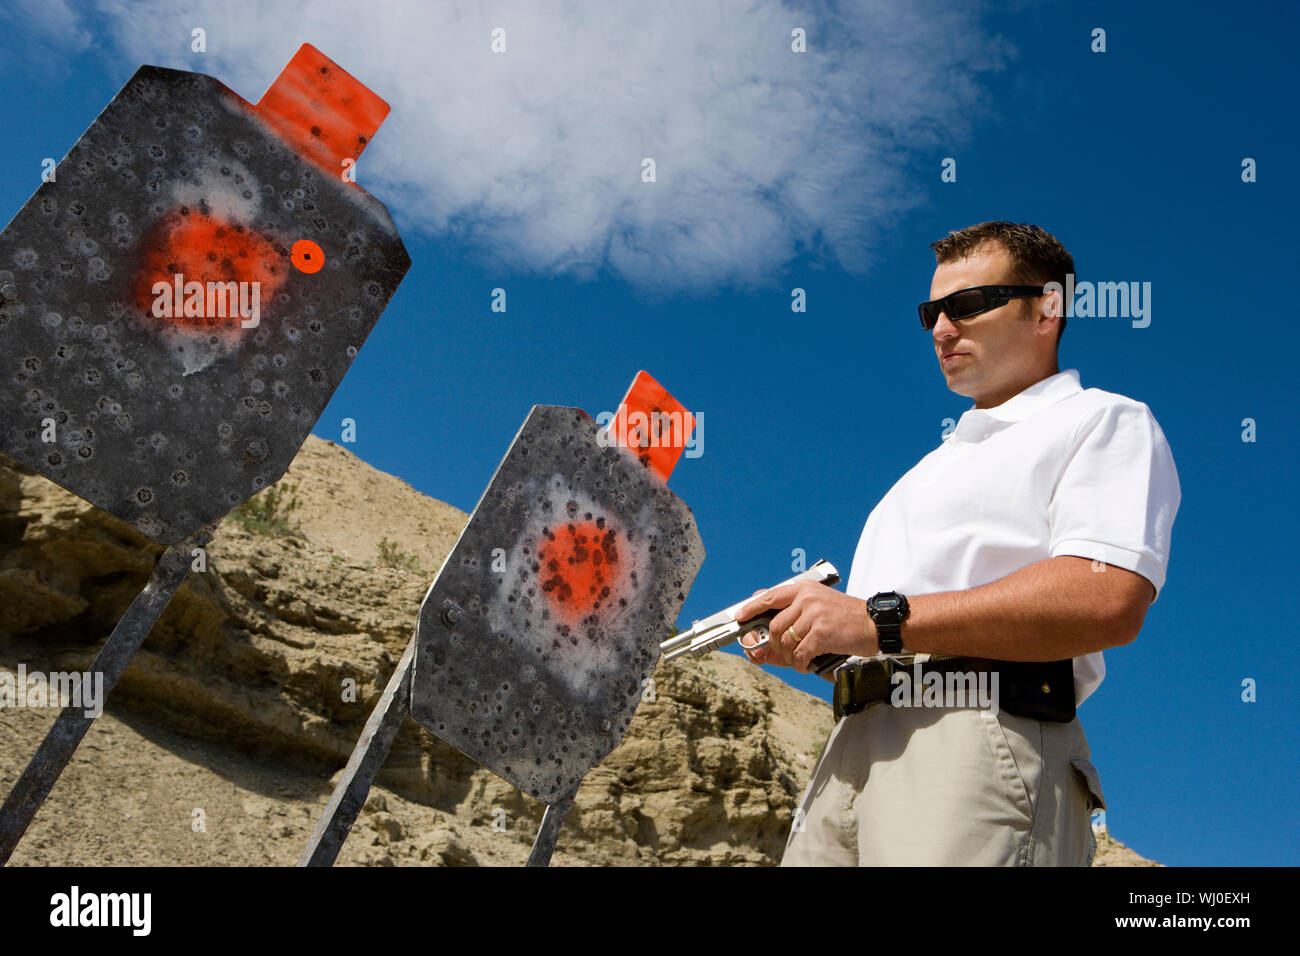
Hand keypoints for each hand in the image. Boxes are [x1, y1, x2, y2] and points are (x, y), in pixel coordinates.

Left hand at [735, 581, 877, 672]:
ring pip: (785, 642)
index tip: (741, 617)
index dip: (752, 607)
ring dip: (790, 657)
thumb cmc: (848, 618)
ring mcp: (814, 615)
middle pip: (775, 626)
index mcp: (804, 589)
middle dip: (776, 645)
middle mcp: (807, 598)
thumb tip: (766, 629)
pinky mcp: (821, 633)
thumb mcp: (821, 603)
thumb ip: (795, 612)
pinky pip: (799, 654)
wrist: (876, 624)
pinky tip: (808, 663)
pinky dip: (801, 664)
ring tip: (801, 658)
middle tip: (786, 653)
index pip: (770, 596)